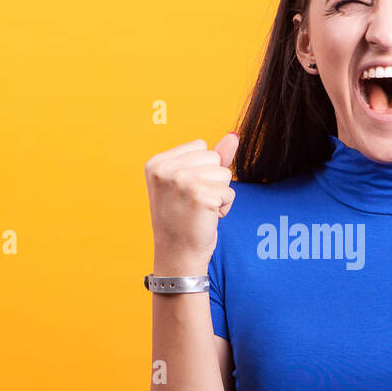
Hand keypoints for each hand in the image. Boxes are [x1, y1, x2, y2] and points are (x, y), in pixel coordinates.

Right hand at [145, 132, 239, 272]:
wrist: (178, 255)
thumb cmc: (184, 219)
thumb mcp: (190, 182)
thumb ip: (212, 157)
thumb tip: (234, 135)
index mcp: (157, 162)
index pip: (200, 146)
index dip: (201, 170)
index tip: (185, 192)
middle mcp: (166, 169)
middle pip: (214, 158)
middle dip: (212, 181)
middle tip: (194, 203)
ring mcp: (182, 181)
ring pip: (224, 173)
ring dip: (219, 194)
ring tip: (200, 210)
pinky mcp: (201, 195)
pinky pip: (230, 192)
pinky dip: (225, 207)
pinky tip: (207, 218)